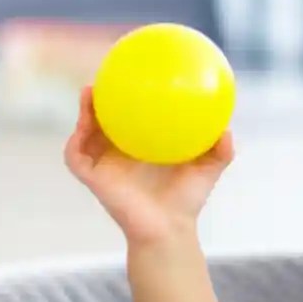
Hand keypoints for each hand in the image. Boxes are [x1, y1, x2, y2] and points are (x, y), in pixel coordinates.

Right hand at [64, 86, 233, 246]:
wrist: (168, 231)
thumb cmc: (187, 201)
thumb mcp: (208, 169)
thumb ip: (221, 149)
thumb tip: (227, 129)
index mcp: (142, 145)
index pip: (133, 114)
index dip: (131, 94)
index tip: (135, 70)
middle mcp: (120, 153)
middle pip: (104, 118)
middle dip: (102, 95)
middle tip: (108, 72)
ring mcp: (104, 165)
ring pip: (85, 133)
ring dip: (84, 112)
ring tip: (88, 91)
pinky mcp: (93, 178)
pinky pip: (77, 156)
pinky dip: (75, 140)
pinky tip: (83, 126)